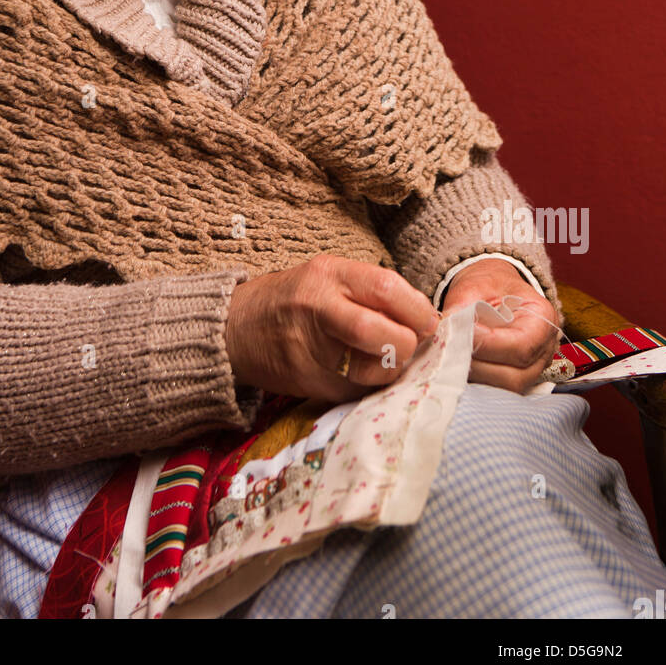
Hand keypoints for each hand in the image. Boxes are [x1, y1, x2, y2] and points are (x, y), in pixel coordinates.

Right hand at [225, 255, 439, 403]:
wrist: (236, 329)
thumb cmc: (292, 298)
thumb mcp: (328, 276)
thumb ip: (370, 291)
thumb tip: (422, 317)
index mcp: (329, 275)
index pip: (387, 289)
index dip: (417, 309)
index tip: (429, 321)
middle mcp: (318, 309)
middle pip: (378, 332)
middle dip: (408, 343)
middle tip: (414, 344)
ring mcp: (312, 350)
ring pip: (371, 369)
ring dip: (394, 369)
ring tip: (392, 360)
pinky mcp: (310, 383)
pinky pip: (355, 389)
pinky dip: (371, 385)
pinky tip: (366, 373)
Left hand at [440, 257, 560, 392]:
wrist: (494, 291)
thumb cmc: (489, 286)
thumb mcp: (476, 284)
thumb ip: (462, 303)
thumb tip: (446, 324)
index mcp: (542, 319)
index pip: (519, 346)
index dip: (486, 344)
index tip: (459, 332)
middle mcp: (544, 350)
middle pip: (515, 376)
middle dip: (478, 365)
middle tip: (450, 349)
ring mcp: (532, 369)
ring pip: (505, 388)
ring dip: (474, 375)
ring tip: (451, 356)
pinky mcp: (516, 379)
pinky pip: (497, 389)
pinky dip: (475, 379)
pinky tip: (456, 364)